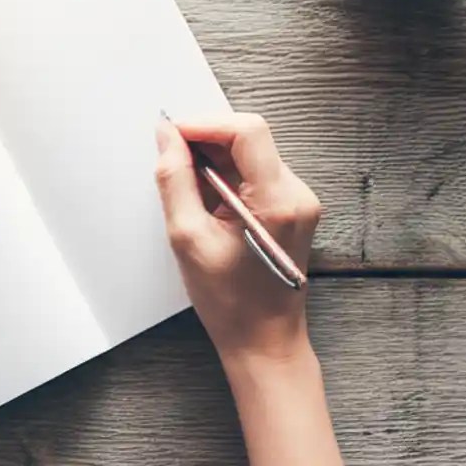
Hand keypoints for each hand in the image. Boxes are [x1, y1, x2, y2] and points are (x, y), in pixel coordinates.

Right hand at [154, 113, 321, 363]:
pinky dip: (227, 176)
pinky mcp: (293, 207)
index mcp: (278, 201)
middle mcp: (297, 194)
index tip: (172, 134)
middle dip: (207, 140)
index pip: (247, 131)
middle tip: (171, 157)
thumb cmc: (230, 303)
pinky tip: (206, 200)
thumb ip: (175, 180)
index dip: (205, 124)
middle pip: (250, 138)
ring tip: (187, 187)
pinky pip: (256, 173)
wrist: (265, 341)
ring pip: (251, 154)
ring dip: (215, 159)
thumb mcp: (188, 238)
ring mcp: (299, 200)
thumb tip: (167, 137)